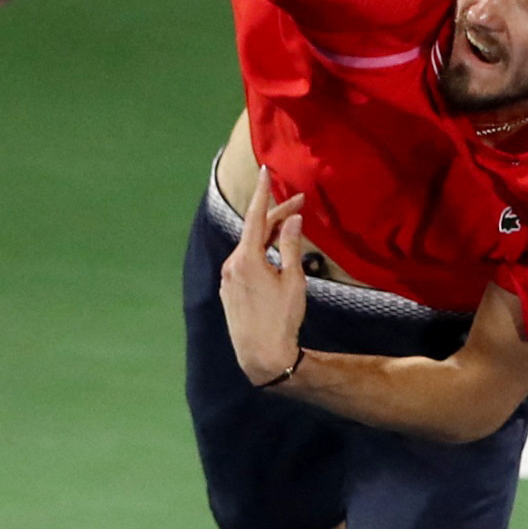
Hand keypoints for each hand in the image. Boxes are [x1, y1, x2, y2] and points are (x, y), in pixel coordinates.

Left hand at [218, 168, 310, 386]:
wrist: (261, 355)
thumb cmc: (281, 319)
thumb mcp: (293, 280)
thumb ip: (291, 246)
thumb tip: (293, 219)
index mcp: (247, 258)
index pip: (256, 217)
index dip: (263, 193)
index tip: (266, 172)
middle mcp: (232, 264)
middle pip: (255, 232)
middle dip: (276, 217)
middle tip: (300, 205)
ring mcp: (227, 279)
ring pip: (249, 248)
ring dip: (268, 237)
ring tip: (289, 231)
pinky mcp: (228, 291)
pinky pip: (244, 264)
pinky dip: (259, 255)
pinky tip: (273, 258)